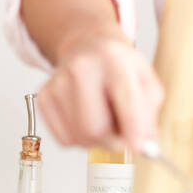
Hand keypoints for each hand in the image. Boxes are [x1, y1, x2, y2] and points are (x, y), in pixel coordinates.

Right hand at [35, 33, 164, 152]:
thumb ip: (149, 114)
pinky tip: (87, 117)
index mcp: (114, 59)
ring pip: (79, 137)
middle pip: (95, 129)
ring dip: (96, 140)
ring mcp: (58, 82)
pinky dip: (79, 137)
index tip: (137, 145)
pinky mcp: (44, 97)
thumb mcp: (146, 81)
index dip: (133, 131)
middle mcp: (82, 67)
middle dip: (113, 141)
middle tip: (122, 134)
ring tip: (104, 119)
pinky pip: (64, 139)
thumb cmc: (119, 66)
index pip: (125, 102)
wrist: (88, 46)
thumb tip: (143, 144)